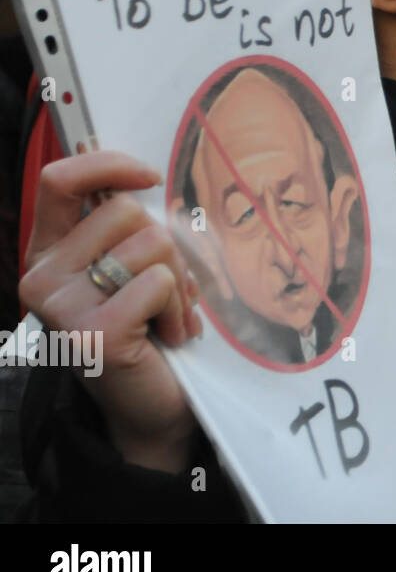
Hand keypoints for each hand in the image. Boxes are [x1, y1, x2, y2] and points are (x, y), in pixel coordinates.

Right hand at [19, 151, 200, 472]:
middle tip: (166, 289)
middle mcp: (42, 276)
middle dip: (167, 246)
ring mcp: (61, 307)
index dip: (107, 164)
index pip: (59, 179)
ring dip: (178, 280)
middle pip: (126, 211)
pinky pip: (158, 283)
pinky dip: (178, 308)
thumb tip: (144, 178)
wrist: (147, 407)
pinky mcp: (91, 333)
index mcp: (48, 251)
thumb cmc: (145, 329)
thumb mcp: (127, 270)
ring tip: (166, 314)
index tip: (148, 178)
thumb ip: (126, 229)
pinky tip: (166, 335)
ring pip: (151, 244)